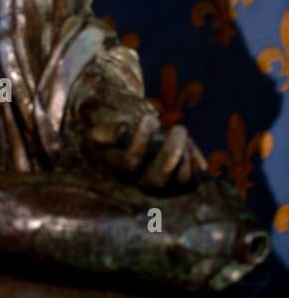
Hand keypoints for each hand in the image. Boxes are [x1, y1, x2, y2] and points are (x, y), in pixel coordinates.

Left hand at [80, 88, 207, 190]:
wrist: (112, 110)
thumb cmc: (148, 130)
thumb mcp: (171, 139)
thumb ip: (188, 152)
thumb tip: (203, 168)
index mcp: (157, 181)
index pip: (176, 187)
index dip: (186, 172)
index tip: (190, 148)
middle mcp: (134, 178)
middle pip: (154, 180)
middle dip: (170, 155)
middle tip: (179, 128)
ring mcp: (113, 164)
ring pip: (129, 164)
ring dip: (143, 141)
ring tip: (152, 119)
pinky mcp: (94, 144)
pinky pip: (105, 142)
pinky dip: (115, 133)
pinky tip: (124, 126)